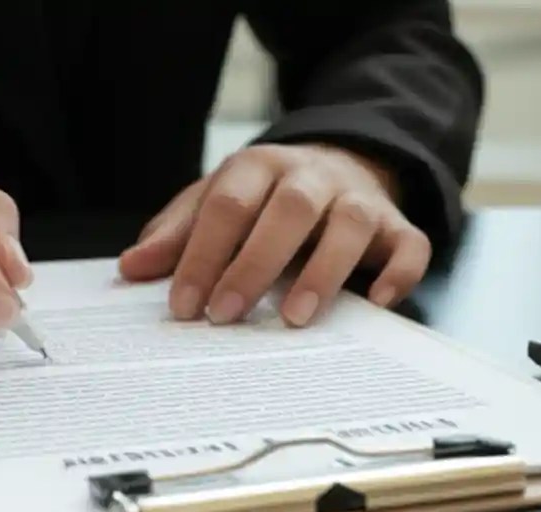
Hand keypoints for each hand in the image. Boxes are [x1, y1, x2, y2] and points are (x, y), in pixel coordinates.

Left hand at [118, 143, 429, 325]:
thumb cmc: (265, 198)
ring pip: (350, 225)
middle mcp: (312, 177)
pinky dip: (398, 273)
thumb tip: (130, 268)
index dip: (202, 255)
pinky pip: (410, 246)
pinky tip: (376, 303)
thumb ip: (177, 235)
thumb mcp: (216, 203)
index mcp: (259, 168)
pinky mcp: (397, 225)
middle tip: (225, 316)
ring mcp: (359, 200)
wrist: (341, 161)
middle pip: (288, 210)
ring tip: (293, 319)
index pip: (227, 206)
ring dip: (323, 272)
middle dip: (253, 265)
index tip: (183, 306)